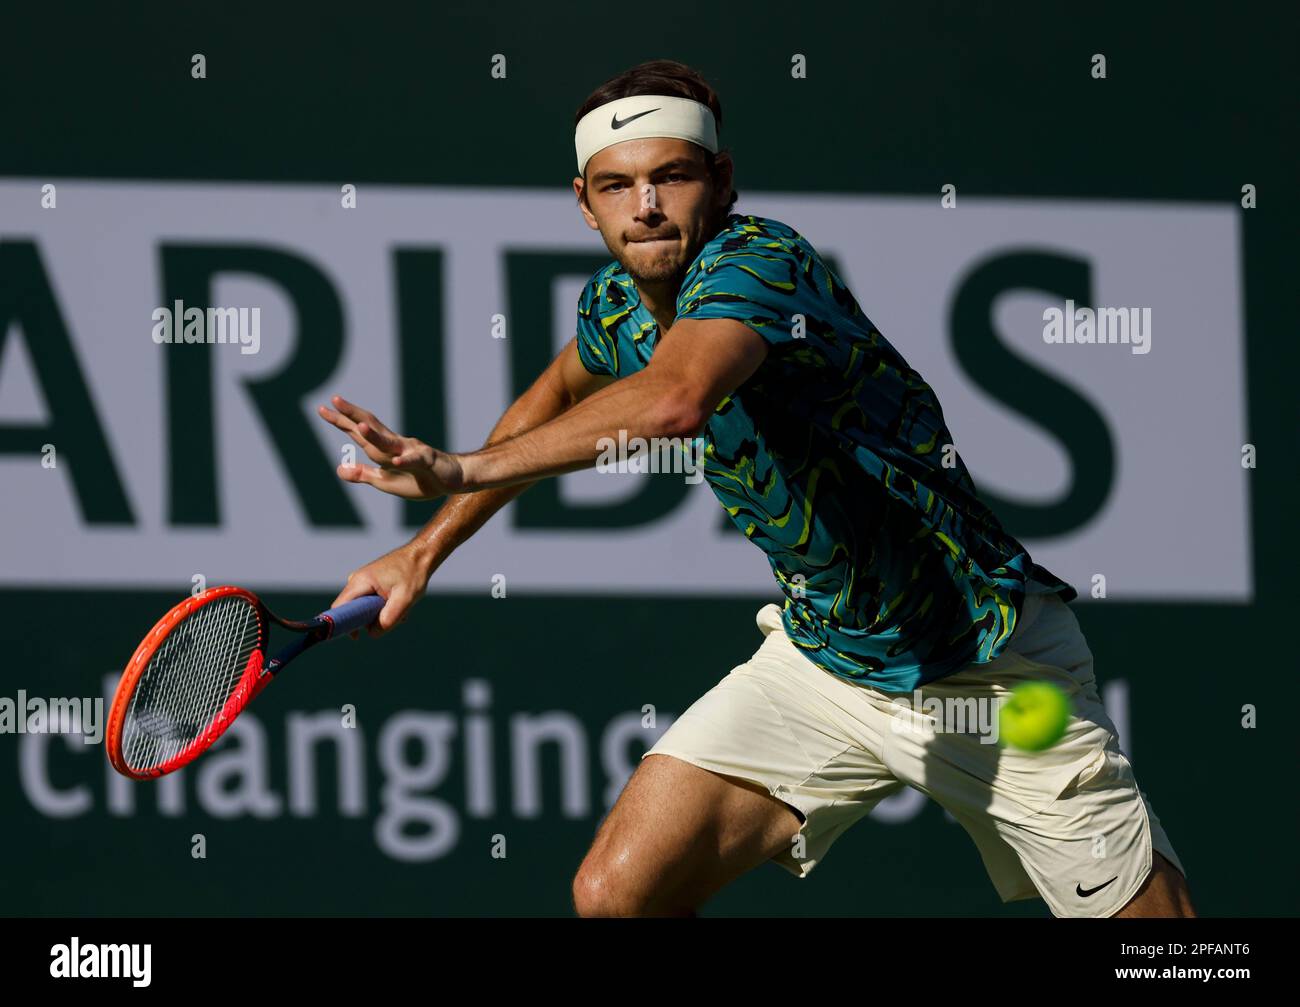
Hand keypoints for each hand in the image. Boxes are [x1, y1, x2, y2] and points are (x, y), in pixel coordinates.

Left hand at [318, 395, 465, 500]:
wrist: (453, 480)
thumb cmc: (420, 479)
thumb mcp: (386, 481)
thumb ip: (364, 474)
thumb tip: (339, 469)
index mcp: (385, 449)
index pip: (360, 433)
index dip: (341, 421)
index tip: (322, 409)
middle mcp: (397, 444)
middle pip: (372, 427)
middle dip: (353, 415)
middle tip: (335, 401)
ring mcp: (412, 451)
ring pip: (391, 443)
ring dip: (375, 435)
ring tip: (358, 425)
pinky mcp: (428, 462)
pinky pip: (415, 461)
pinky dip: (405, 461)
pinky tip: (394, 461)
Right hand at [332, 540, 432, 638]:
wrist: (421, 556)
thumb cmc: (413, 574)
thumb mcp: (405, 599)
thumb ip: (389, 619)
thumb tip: (372, 634)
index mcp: (360, 581)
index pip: (340, 608)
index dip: (342, 624)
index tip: (356, 636)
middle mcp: (356, 581)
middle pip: (353, 611)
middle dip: (372, 620)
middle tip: (394, 617)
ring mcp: (362, 583)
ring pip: (364, 609)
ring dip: (382, 614)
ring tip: (401, 608)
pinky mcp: (369, 585)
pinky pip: (370, 604)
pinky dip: (385, 608)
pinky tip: (400, 604)